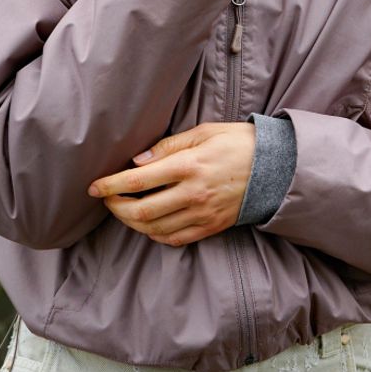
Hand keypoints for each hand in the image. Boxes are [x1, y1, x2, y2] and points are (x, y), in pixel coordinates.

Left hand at [88, 122, 254, 246]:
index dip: (110, 186)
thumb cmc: (238, 142)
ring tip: (125, 211)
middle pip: (141, 212)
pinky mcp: (211, 227)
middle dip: (116, 208)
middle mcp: (193, 193)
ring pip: (155, 230)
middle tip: (107, 200)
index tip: (93, 187)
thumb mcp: (204, 132)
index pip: (138, 180)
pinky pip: (175, 239)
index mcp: (189, 165)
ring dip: (132, 223)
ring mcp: (202, 214)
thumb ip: (167, 147)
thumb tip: (137, 163)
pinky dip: (155, 235)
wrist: (277, 167)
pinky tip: (149, 224)